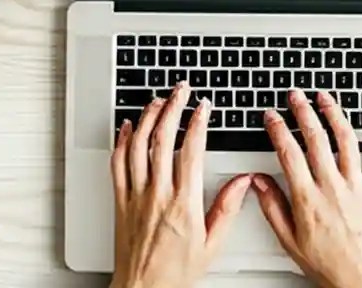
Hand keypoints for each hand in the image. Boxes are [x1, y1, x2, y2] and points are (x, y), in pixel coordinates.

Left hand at [111, 82, 251, 287]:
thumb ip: (228, 209)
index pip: (190, 151)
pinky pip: (117, 164)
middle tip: (180, 91)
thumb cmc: (176, 272)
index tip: (203, 107)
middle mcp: (157, 195)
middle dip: (172, 108)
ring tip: (158, 100)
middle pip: (161, 140)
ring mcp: (135, 196)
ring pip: (137, 147)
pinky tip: (128, 127)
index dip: (197, 123)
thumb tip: (244, 182)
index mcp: (183, 204)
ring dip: (148, 118)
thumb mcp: (213, 244)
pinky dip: (122, 141)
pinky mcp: (120, 201)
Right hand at [252, 89, 361, 287]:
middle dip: (303, 111)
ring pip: (345, 139)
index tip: (272, 116)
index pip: (288, 153)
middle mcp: (332, 187)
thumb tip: (258, 182)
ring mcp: (357, 186)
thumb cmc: (328, 265)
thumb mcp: (289, 241)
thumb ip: (272, 208)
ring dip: (334, 113)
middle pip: (315, 138)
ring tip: (325, 97)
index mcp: (307, 199)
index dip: (278, 129)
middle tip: (296, 95)